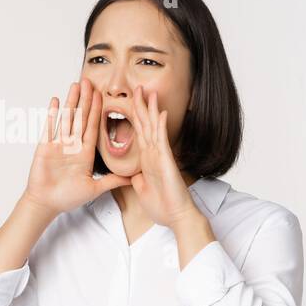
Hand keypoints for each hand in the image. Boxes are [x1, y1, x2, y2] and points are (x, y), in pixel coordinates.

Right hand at [22, 78, 130, 216]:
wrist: (47, 204)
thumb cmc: (68, 197)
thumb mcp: (95, 188)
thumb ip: (112, 180)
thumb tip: (132, 179)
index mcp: (85, 153)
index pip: (94, 127)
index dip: (98, 111)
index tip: (102, 96)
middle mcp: (72, 146)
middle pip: (81, 118)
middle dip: (86, 100)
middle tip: (90, 81)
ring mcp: (58, 144)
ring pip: (67, 118)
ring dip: (71, 101)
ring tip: (76, 85)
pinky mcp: (45, 147)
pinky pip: (49, 127)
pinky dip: (52, 114)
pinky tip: (56, 101)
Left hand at [125, 85, 199, 228]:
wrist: (176, 217)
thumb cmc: (163, 207)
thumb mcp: (142, 190)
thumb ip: (138, 179)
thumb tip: (133, 174)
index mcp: (147, 159)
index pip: (139, 133)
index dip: (133, 116)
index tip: (129, 102)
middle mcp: (154, 154)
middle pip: (145, 125)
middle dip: (141, 106)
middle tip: (138, 88)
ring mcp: (161, 156)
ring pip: (154, 128)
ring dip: (151, 109)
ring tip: (149, 92)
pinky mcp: (167, 161)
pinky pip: (162, 140)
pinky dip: (161, 126)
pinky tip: (160, 113)